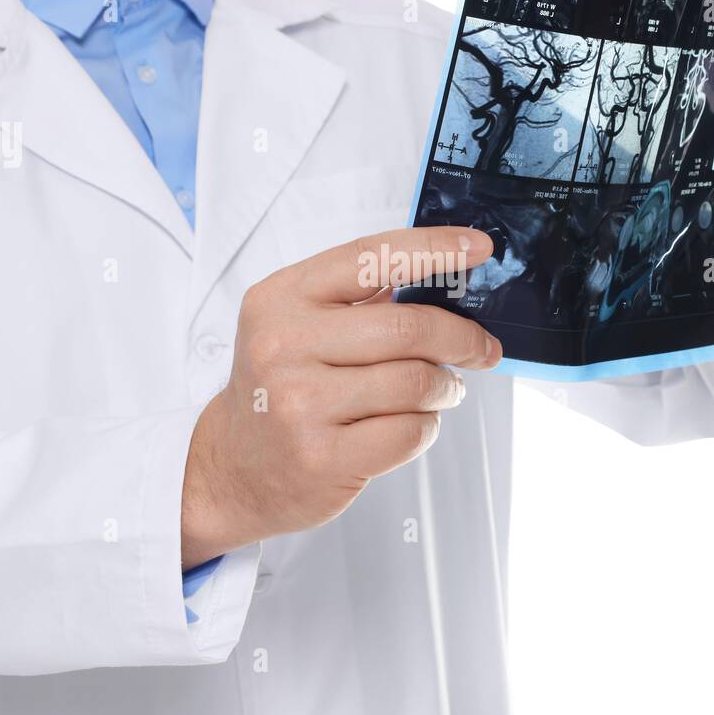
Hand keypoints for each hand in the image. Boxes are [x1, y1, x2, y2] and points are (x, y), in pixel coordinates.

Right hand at [180, 226, 499, 566]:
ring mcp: (300, 405)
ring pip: (415, 383)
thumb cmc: (281, 385)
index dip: (434, 248)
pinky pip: (409, 432)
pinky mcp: (322, 458)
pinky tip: (412, 423)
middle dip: (460, 337)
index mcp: (281, 297)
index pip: (370, 257)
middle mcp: (283, 346)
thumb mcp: (296, 322)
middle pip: (406, 327)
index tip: (480, 249)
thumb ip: (358, 296)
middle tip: (482, 348)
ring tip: (442, 391)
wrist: (232, 466)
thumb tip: (447, 275)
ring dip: (445, 387)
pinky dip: (426, 426)